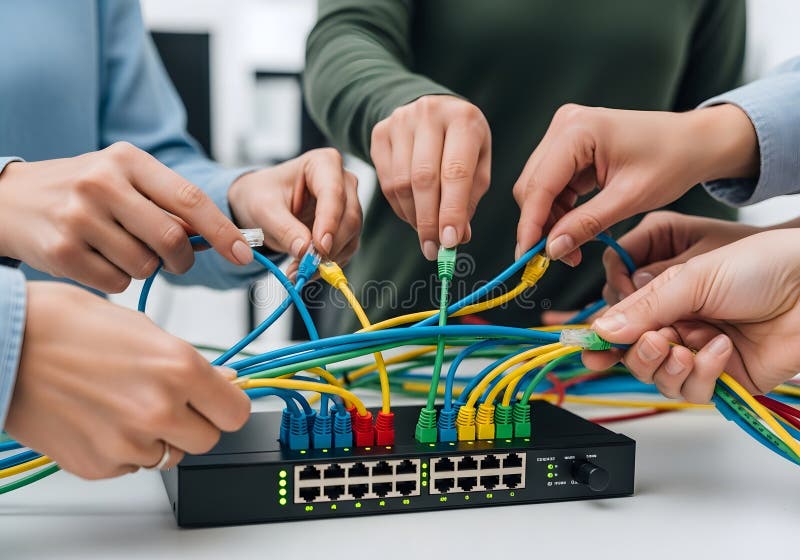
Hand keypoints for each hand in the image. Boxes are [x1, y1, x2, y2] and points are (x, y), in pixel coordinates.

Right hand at [0, 142, 251, 292]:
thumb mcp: (122, 179)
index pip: (190, 198)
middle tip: (174, 260)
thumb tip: (217, 238)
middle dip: (182, 259)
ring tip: (118, 249)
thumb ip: (166, 203)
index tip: (243, 252)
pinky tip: (95, 259)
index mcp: (127, 160)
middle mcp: (102, 183)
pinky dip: (116, 280)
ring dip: (144, 268)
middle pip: (171, 239)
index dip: (223, 231)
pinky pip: (116, 283)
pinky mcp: (60, 251)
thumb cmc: (79, 191)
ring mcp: (78, 217)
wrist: (7, 200)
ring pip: (145, 266)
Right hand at [4, 282, 250, 478]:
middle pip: (209, 439)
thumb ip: (189, 363)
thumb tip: (223, 382)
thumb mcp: (143, 330)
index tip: (219, 402)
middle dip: (196, 421)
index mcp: (179, 369)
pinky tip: (102, 418)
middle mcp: (159, 410)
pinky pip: (132, 465)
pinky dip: (125, 449)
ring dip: (160, 437)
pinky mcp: (99, 466)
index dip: (228, 405)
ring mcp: (128, 443)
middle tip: (171, 401)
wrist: (5, 345)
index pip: (236, 412)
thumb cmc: (66, 326)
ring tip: (126, 405)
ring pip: (171, 455)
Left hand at [228, 148, 361, 275]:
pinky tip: (306, 270)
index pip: (333, 193)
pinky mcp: (346, 228)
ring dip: (327, 260)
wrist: (261, 205)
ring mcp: (348, 206)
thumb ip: (284, 229)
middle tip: (306, 267)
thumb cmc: (261, 196)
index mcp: (323, 163)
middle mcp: (343, 182)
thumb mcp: (264, 210)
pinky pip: (346, 250)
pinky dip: (328, 265)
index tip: (320, 247)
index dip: (329, 221)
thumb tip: (305, 251)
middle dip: (328, 247)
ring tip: (298, 272)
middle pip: (349, 217)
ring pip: (351, 237)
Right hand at [370, 95, 490, 259]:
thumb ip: (469, 199)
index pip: (455, 172)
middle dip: (428, 221)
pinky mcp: (380, 132)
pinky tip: (413, 214)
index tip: (450, 242)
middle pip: (423, 179)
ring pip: (401, 183)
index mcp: (463, 119)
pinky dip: (400, 207)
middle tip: (434, 250)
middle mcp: (429, 114)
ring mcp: (400, 121)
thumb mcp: (478, 164)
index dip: (451, 211)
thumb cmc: (462, 143)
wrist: (433, 110)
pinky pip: (386, 181)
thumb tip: (457, 237)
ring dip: (413, 217)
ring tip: (426, 233)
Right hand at [514, 103, 758, 263]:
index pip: (539, 185)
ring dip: (550, 221)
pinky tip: (575, 229)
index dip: (530, 225)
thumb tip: (552, 249)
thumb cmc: (673, 161)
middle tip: (561, 257)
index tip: (526, 257)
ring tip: (573, 248)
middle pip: (532, 186)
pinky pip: (552, 185)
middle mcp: (565, 125)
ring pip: (539, 188)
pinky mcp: (570, 146)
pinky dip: (560, 210)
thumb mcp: (630, 199)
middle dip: (541, 225)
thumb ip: (586, 224)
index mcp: (578, 130)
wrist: (696, 143)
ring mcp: (566, 133)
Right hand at [583, 230, 799, 402]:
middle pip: (633, 355)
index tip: (587, 347)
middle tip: (653, 341)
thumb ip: (644, 305)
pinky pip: (693, 390)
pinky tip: (719, 349)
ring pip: (659, 379)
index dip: (602, 337)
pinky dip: (702, 373)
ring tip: (683, 348)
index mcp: (666, 295)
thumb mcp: (692, 277)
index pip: (621, 322)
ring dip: (665, 367)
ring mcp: (700, 352)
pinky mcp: (724, 377)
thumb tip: (603, 329)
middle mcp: (679, 325)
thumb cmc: (762, 265)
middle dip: (637, 353)